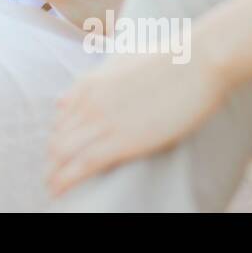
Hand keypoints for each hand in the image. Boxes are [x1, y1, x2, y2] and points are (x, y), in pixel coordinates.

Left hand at [47, 49, 227, 197]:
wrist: (198, 61)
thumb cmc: (168, 61)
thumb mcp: (120, 63)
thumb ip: (93, 82)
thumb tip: (63, 100)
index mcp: (88, 83)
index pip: (60, 120)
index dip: (57, 140)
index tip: (58, 155)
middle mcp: (89, 101)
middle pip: (58, 139)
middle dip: (53, 161)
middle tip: (53, 177)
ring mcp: (104, 121)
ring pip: (64, 154)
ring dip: (55, 174)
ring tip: (54, 188)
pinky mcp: (123, 141)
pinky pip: (83, 165)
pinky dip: (66, 181)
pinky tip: (59, 192)